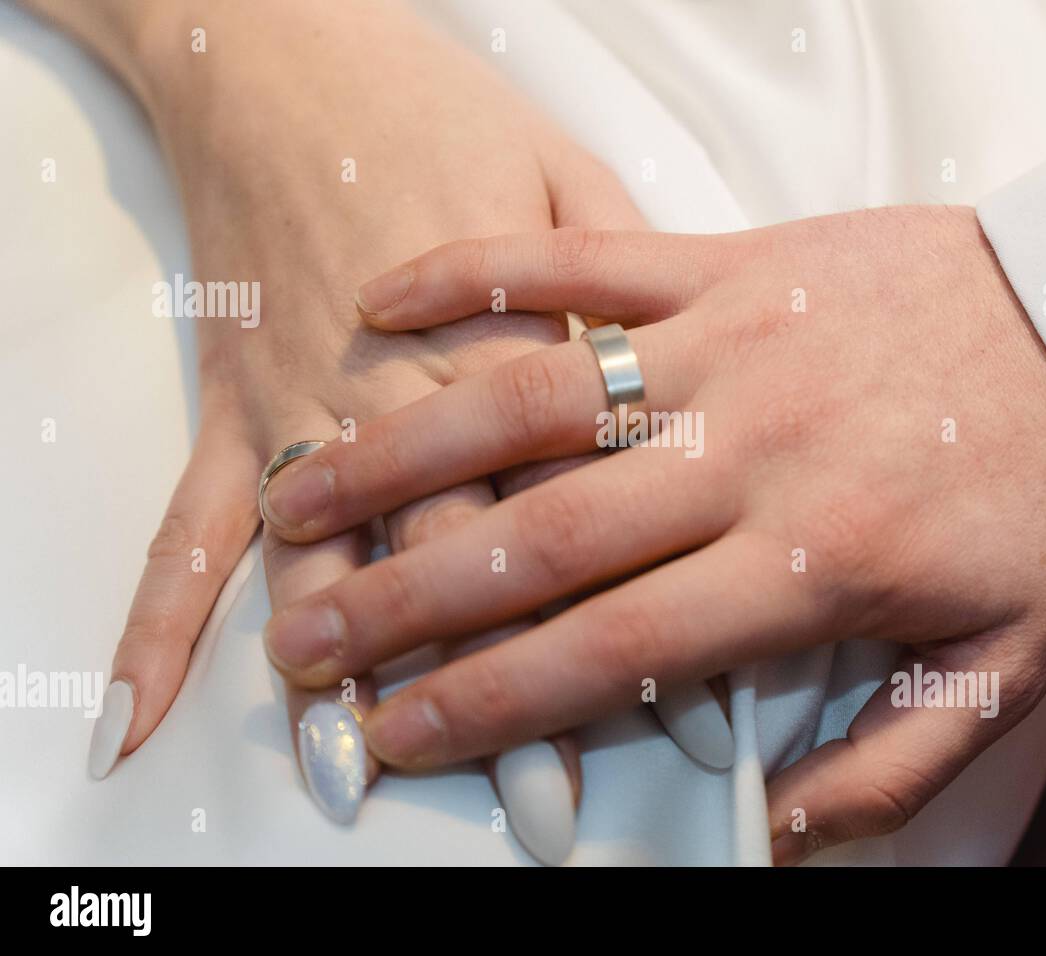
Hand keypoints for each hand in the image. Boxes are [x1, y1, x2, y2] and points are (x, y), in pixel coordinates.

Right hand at [60, 0, 673, 863]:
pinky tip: (136, 717)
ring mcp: (311, 406)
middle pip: (468, 554)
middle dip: (506, 680)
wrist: (292, 54)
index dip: (638, 611)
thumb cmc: (449, 112)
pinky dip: (154, 622)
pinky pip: (193, 528)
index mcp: (521, 343)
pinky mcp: (237, 407)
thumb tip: (696, 382)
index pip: (588, 505)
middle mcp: (413, 391)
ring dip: (352, 678)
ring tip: (368, 781)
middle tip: (542, 801)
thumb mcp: (577, 177)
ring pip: (334, 562)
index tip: (682, 715)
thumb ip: (636, 290)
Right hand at [258, 205, 1045, 862]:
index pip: (615, 650)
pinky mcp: (728, 263)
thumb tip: (777, 842)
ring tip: (304, 498)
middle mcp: (748, 453)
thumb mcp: (1003, 662)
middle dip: (410, 601)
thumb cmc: (1045, 491)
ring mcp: (730, 345)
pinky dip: (479, 275)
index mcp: (810, 562)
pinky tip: (387, 301)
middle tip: (309, 645)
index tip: (400, 737)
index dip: (495, 705)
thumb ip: (885, 768)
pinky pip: (585, 260)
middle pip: (545, 537)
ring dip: (408, 451)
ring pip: (537, 400)